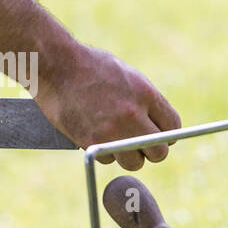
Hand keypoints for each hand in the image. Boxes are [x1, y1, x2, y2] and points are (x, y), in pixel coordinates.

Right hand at [35, 43, 180, 170]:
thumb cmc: (90, 66)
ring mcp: (112, 131)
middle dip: (151, 151)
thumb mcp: (127, 76)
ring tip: (115, 140)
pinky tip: (94, 134)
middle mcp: (132, 115)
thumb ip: (145, 101)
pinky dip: (103, 153)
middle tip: (140, 146)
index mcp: (145, 94)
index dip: (166, 134)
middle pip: (158, 152)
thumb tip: (158, 127)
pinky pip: (108, 160)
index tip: (158, 136)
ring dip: (127, 156)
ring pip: (134, 162)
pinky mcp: (91, 143)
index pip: (172, 127)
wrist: (55, 65)